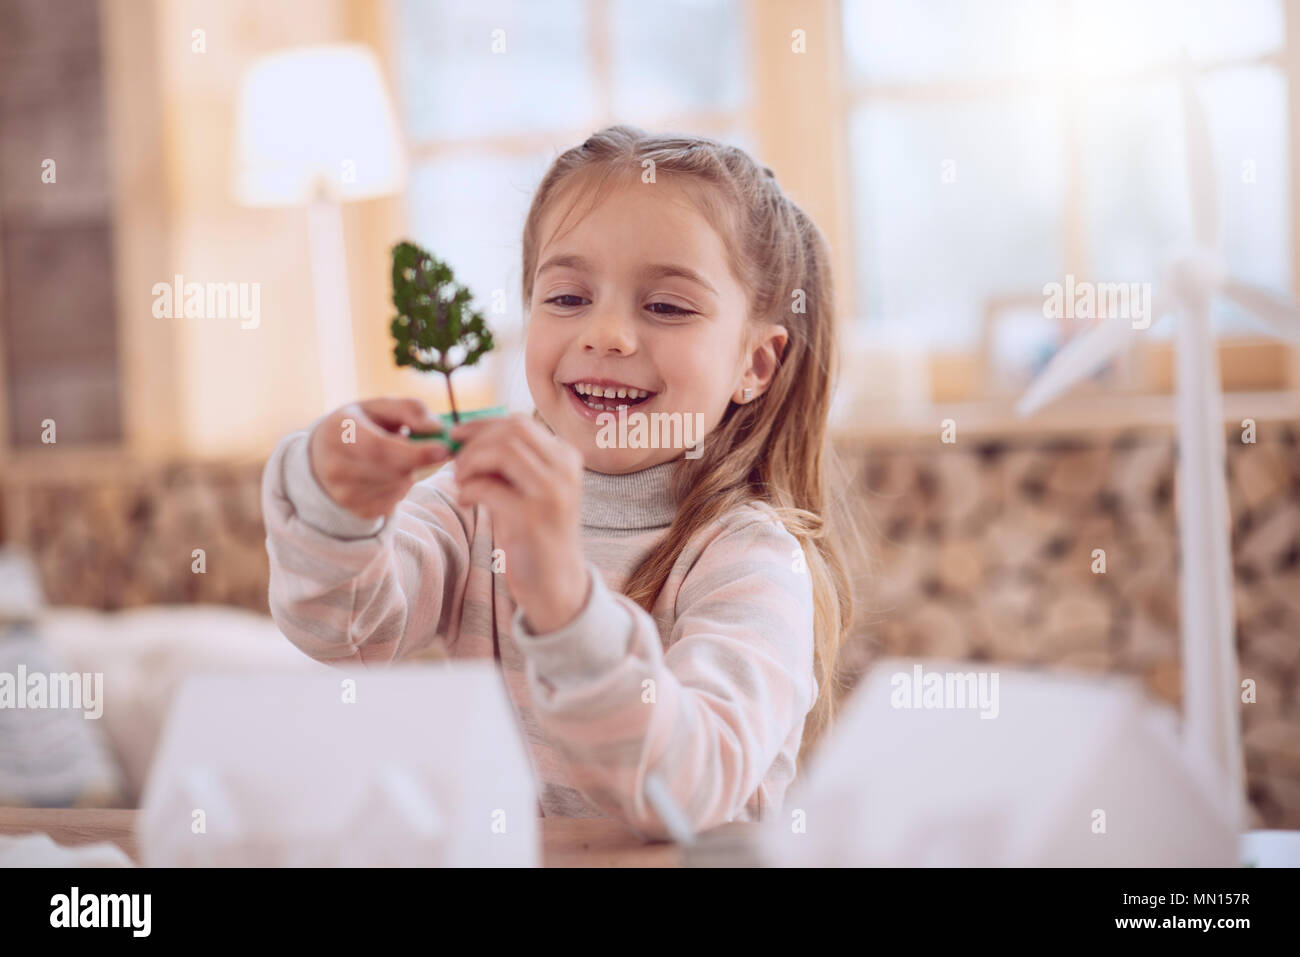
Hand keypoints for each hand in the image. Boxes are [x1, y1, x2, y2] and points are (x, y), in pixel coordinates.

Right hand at [307, 397, 450, 518]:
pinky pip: (395, 502)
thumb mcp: (380, 407)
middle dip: (417, 460)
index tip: (443, 450)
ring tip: (394, 458)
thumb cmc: (360, 425)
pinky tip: (387, 474)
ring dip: (409, 473)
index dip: (415, 452)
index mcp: (338, 432)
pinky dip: (400, 488)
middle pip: (393, 471)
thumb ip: (410, 410)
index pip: (379, 448)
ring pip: (398, 487)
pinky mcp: (356, 510)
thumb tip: (438, 428)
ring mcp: (344, 493)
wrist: (323, 456)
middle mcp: (335, 466)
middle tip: (426, 448)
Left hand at [449, 413, 589, 632]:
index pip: (520, 423)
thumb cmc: (535, 533)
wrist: (555, 583)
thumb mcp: (528, 489)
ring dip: (470, 463)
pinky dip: (468, 489)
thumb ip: (507, 463)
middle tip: (455, 463)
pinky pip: (489, 487)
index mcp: (566, 458)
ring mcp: (552, 493)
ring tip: (460, 482)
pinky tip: (465, 500)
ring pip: (502, 452)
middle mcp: (565, 470)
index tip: (457, 436)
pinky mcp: (533, 518)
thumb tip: (464, 435)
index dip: (482, 425)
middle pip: (511, 432)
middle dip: (474, 442)